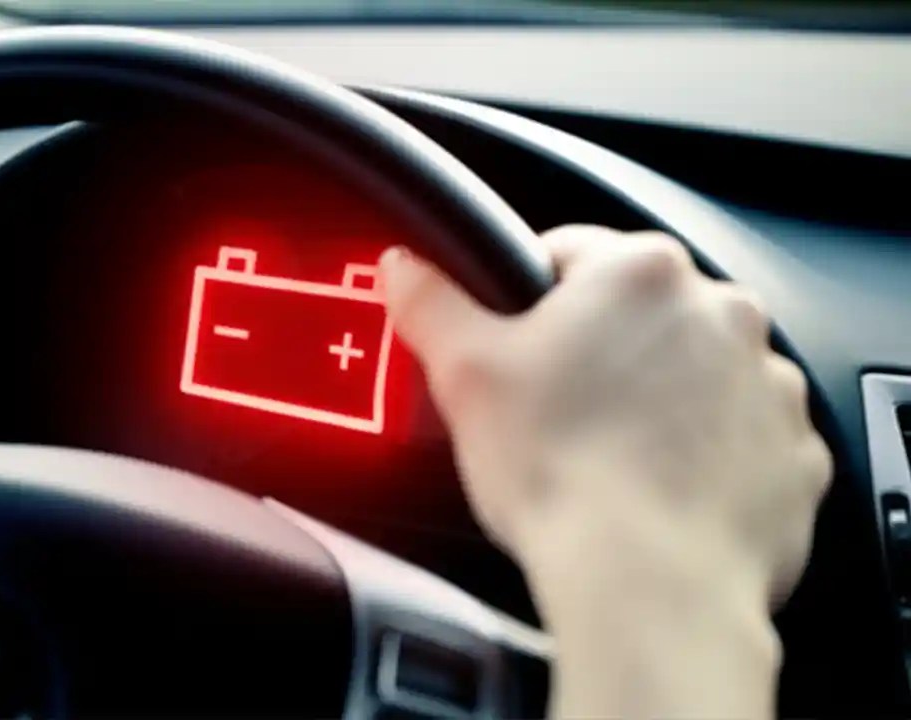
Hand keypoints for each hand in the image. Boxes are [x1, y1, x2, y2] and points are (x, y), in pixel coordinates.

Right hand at [381, 226, 830, 717]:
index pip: (571, 254)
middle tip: (556, 412)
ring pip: (697, 374)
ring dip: (660, 400)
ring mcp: (769, 386)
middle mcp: (722, 313)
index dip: (529, 302)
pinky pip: (742, 442)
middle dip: (601, 352)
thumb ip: (432, 304)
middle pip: (640, 315)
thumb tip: (405, 265)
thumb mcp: (465, 374)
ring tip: (609, 459)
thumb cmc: (559, 471)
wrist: (645, 585)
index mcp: (641, 272)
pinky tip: (659, 492)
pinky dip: (706, 459)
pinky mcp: (794, 457)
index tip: (517, 351)